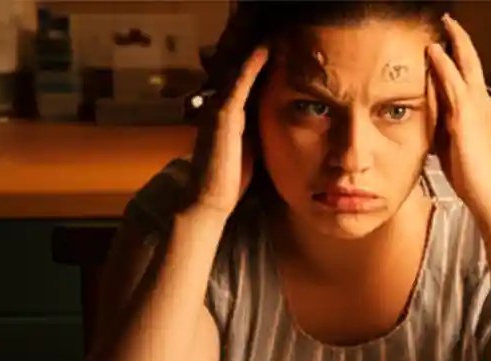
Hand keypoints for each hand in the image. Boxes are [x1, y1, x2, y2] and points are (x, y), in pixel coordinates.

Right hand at [187, 46, 269, 217]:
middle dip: (258, 50)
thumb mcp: (250, 149)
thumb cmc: (230, 180)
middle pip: (241, 70)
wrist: (209, 201)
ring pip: (240, 71)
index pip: (247, 82)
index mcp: (228, 114)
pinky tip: (267, 48)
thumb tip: (280, 121)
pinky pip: (240, 83)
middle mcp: (221, 106)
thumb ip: (259, 131)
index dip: (261, 63)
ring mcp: (219, 108)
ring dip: (257, 50)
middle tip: (278, 30)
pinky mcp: (223, 115)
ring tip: (275, 32)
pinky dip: (253, 64)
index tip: (281, 45)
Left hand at [427, 16, 490, 215]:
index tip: (446, 40)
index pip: (468, 75)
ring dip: (453, 44)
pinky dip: (444, 64)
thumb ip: (441, 123)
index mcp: (478, 110)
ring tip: (444, 25)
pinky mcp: (466, 116)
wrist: (487, 192)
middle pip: (471, 62)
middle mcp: (481, 103)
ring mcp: (476, 108)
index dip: (459, 55)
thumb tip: (428, 111)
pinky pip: (453, 83)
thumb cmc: (470, 173)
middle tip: (449, 21)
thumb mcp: (449, 143)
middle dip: (460, 40)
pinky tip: (434, 51)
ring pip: (464, 66)